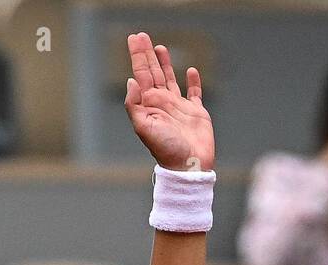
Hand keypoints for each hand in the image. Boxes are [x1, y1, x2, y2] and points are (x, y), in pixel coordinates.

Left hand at [123, 33, 213, 171]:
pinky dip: (193, 81)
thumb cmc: (165, 150)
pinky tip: (190, 70)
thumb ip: (135, 105)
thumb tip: (131, 82)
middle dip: (147, 54)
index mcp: (149, 104)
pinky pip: (194, 93)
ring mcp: (179, 107)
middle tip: (141, 35)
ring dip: (165, 63)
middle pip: (153, 72)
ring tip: (159, 48)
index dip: (138, 56)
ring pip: (170, 79)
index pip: (142, 74)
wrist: (188, 166)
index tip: (134, 39)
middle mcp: (162, 103)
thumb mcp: (144, 128)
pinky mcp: (196, 112)